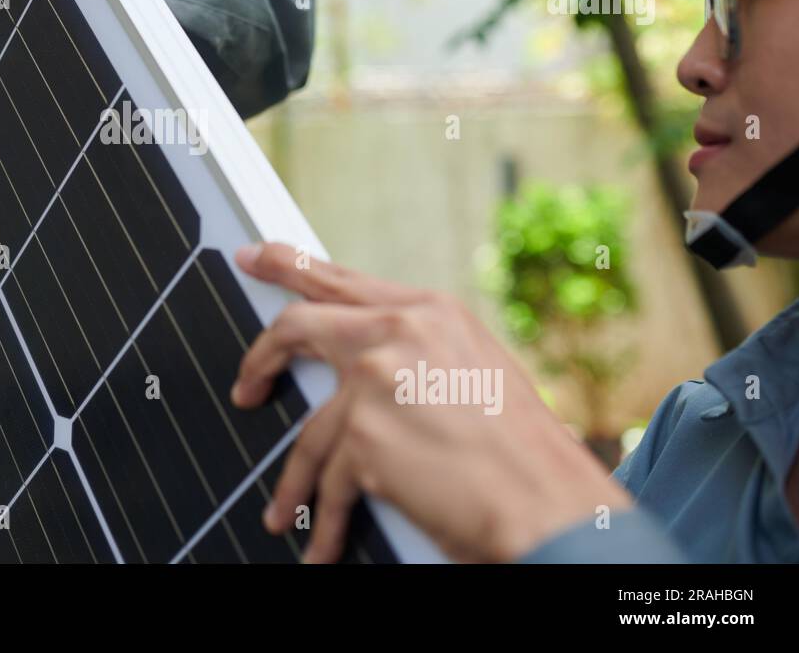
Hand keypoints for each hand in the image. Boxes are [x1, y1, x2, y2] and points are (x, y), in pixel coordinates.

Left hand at [230, 242, 632, 562]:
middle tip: (245, 385)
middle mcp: (399, 331)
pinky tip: (318, 540)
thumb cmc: (526, 455)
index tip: (254, 256)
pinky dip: (321, 518)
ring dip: (294, 480)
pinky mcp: (363, 433)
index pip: (343, 279)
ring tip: (284, 508)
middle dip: (260, 357)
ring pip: (309, 431)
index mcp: (431, 311)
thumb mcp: (476, 373)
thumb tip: (362, 367)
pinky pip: (326, 479)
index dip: (289, 265)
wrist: (553, 509)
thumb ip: (417, 357)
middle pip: (298, 326)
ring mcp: (375, 378)